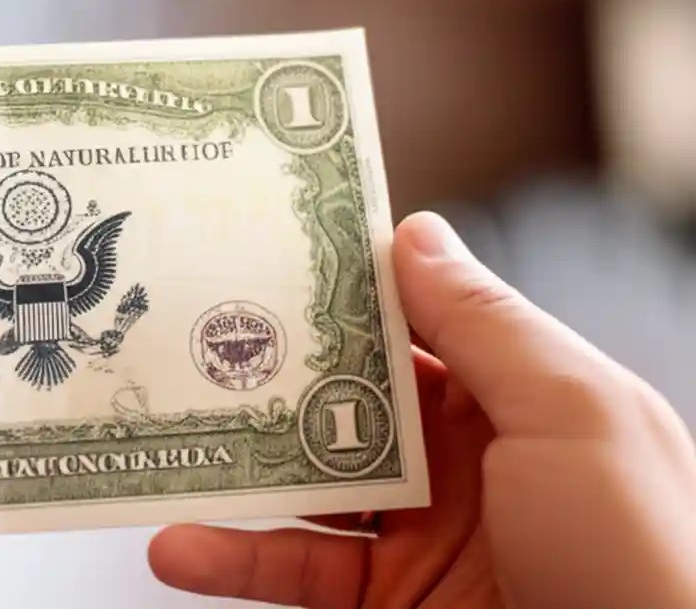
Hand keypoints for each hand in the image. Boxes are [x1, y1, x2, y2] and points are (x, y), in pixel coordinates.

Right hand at [148, 212, 695, 607]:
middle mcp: (465, 460)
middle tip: (186, 337)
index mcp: (518, 397)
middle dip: (267, 370)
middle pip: (342, 396)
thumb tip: (415, 235)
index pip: (416, 321)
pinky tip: (178, 546)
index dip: (343, 285)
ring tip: (164, 440)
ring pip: (302, 484)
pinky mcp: (384, 602)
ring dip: (229, 468)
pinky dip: (231, 559)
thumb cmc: (643, 558)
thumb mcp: (575, 418)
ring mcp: (420, 535)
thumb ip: (489, 326)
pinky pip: (294, 570)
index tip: (260, 249)